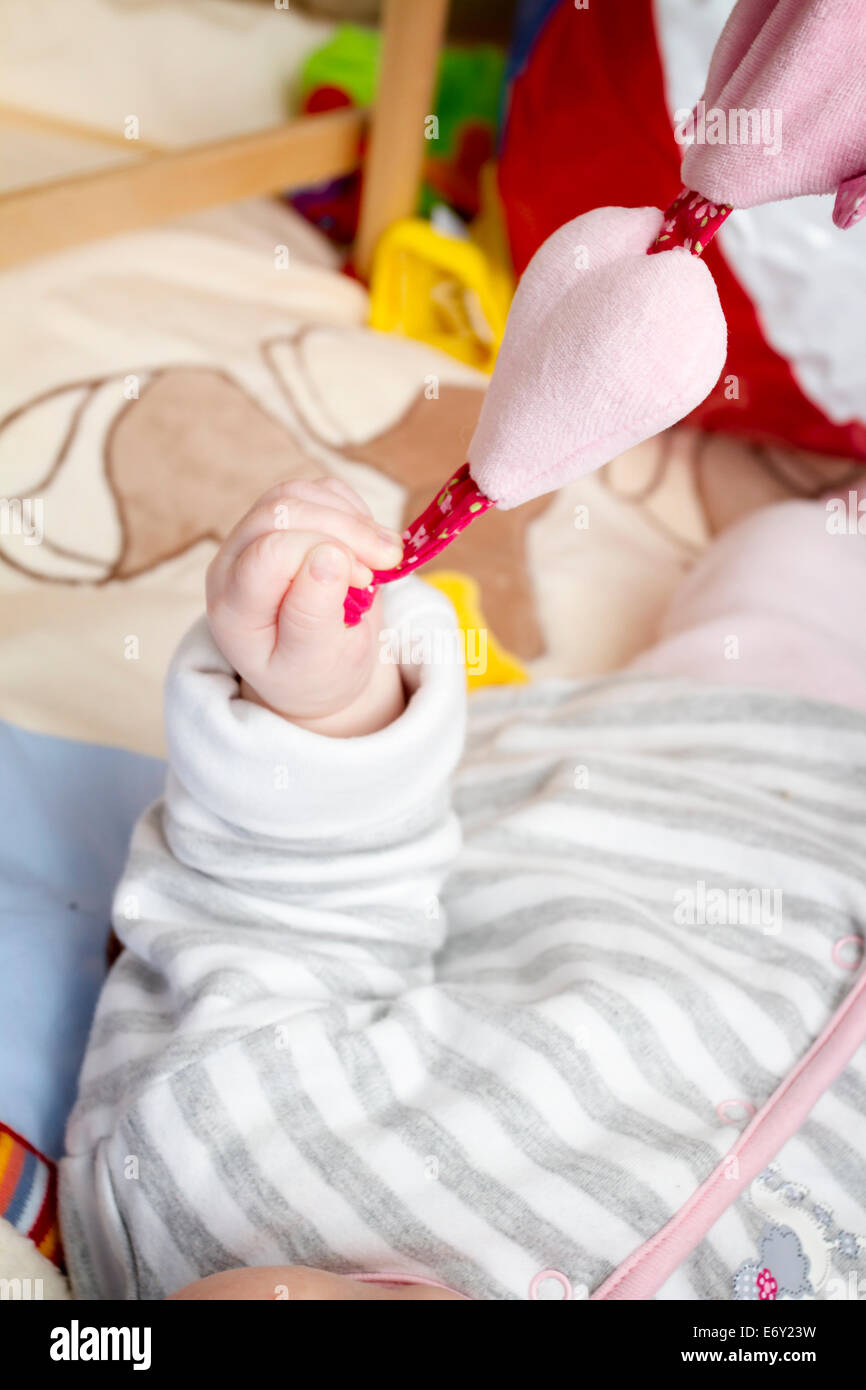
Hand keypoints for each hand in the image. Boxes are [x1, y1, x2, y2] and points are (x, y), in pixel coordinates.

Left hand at [206, 477, 405, 735]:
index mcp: (233, 607)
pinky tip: (369, 545)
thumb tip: (330, 555)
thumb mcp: (317, 662)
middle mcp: (232, 564)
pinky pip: (315, 490)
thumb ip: (313, 616)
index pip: (270, 554)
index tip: (364, 582)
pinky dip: (351, 510)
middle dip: (343, 528)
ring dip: (351, 517)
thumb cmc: (316, 672)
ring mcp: (254, 536)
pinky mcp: (282, 520)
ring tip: (386, 555)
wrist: (319, 669)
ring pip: (297, 493)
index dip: (323, 554)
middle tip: (388, 560)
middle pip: (280, 513)